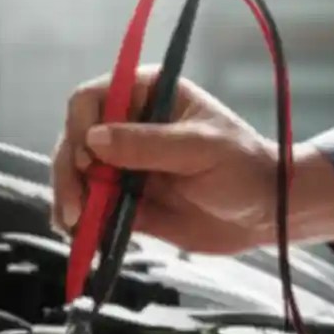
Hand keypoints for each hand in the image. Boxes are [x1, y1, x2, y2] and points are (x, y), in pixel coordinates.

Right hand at [51, 66, 333, 253]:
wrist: (265, 214)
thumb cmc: (243, 168)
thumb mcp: (201, 149)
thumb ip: (148, 145)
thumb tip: (92, 140)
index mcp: (145, 95)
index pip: (91, 99)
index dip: (80, 126)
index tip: (88, 160)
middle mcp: (126, 126)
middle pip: (74, 140)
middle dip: (68, 175)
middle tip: (75, 210)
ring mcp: (120, 164)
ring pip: (75, 176)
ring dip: (68, 201)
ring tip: (74, 229)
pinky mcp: (121, 199)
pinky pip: (90, 207)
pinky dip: (80, 224)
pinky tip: (80, 238)